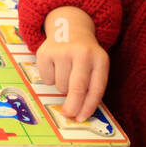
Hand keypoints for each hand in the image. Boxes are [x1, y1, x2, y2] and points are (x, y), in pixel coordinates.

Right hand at [34, 6, 107, 121]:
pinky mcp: (45, 52)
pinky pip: (47, 80)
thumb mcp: (95, 66)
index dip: (89, 106)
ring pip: (61, 86)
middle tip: (69, 114)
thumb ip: (91, 87)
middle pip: (77, 88)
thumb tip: (78, 113)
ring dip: (62, 87)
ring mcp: (62, 51)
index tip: (82, 118)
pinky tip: (56, 67)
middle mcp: (82, 53)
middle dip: (73, 106)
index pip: (96, 88)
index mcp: (100, 58)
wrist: (70, 29)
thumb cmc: (85, 56)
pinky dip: (51, 79)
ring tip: (66, 73)